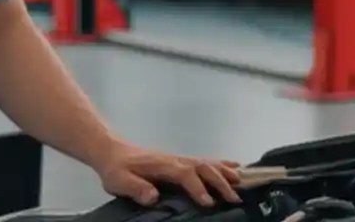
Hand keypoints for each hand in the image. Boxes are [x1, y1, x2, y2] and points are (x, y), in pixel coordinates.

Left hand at [94, 143, 241, 207]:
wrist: (112, 151)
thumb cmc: (116, 168)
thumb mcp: (119, 180)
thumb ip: (135, 188)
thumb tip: (153, 197)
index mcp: (161, 165)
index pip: (184, 174)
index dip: (198, 188)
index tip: (208, 203)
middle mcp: (174, 159)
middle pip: (201, 167)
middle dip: (219, 182)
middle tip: (234, 198)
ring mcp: (179, 159)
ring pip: (207, 163)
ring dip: (225, 172)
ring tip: (242, 184)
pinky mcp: (181, 161)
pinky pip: (205, 161)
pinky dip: (222, 164)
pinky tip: (236, 168)